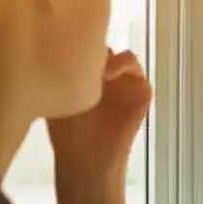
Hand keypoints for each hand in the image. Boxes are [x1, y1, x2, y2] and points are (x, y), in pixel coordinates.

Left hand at [48, 49, 151, 178]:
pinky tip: (106, 78)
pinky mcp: (142, 94)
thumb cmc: (68, 133)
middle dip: (98, 48)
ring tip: (95, 71)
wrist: (87, 159)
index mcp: (92, 77)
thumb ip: (66, 72)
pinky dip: (125, 70)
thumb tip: (69, 47)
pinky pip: (139, 73)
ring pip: (126, 57)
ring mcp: (129, 85)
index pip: (90, 48)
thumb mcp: (60, 97)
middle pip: (109, 48)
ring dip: (112, 61)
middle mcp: (112, 78)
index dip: (82, 44)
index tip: (70, 48)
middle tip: (84, 56)